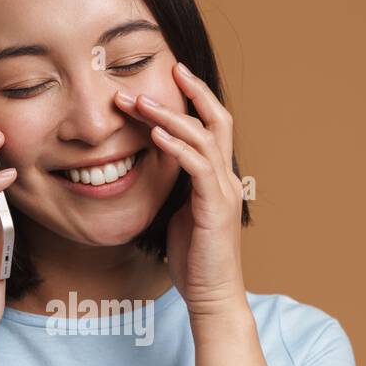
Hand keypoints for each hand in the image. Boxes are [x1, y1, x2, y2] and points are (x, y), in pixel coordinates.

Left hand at [114, 62, 247, 318]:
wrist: (212, 296)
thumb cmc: (194, 260)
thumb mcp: (179, 214)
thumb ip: (175, 188)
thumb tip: (155, 166)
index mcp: (218, 178)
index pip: (211, 126)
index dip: (194, 98)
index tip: (171, 75)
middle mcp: (227, 178)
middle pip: (215, 119)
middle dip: (189, 92)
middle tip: (163, 69)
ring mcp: (224, 191)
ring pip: (202, 138)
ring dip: (169, 116)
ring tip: (139, 100)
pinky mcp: (215, 207)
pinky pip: (197, 166)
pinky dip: (176, 146)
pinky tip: (155, 134)